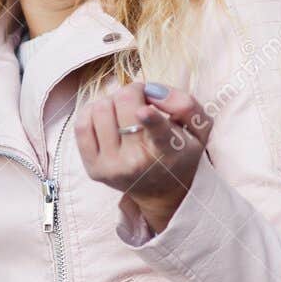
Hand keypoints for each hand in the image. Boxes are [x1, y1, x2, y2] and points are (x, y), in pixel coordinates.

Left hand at [73, 81, 212, 233]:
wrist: (160, 190)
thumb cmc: (180, 153)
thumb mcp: (198, 130)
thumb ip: (185, 105)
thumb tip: (152, 90)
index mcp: (168, 153)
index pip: (159, 135)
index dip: (150, 121)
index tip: (144, 111)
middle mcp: (137, 163)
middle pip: (123, 103)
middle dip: (133, 91)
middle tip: (141, 99)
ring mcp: (111, 167)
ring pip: (100, 109)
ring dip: (113, 101)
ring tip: (125, 111)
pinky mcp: (92, 168)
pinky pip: (81, 125)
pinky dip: (92, 112)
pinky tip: (107, 117)